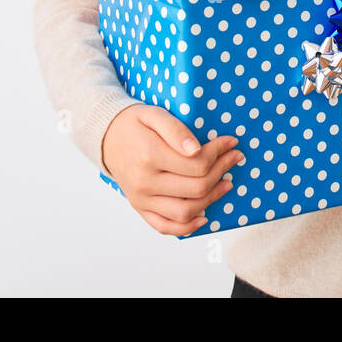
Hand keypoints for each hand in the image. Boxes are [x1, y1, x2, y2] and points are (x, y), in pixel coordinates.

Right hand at [101, 103, 242, 235]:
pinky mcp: (140, 208)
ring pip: (186, 210)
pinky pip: (165, 227)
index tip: (231, 142)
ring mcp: (141, 199)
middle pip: (196, 187)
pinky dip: (187, 227)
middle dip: (221, 171)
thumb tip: (196, 150)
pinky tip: (204, 216)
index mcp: (149, 156)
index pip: (197, 163)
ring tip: (226, 183)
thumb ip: (175, 129)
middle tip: (234, 158)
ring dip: (213, 198)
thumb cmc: (133, 123)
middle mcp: (145, 182)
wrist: (107, 137)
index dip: (219, 153)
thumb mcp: (153, 114)